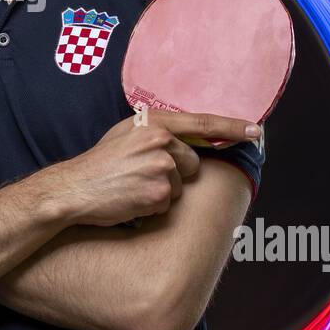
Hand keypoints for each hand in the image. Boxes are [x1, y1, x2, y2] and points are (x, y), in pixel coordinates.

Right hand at [48, 110, 259, 226]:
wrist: (73, 189)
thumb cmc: (98, 165)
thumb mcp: (125, 135)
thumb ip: (156, 133)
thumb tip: (185, 138)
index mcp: (152, 123)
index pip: (202, 122)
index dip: (232, 127)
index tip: (256, 131)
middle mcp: (160, 140)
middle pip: (191, 163)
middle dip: (174, 174)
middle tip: (139, 176)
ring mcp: (161, 166)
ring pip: (180, 186)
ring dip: (161, 192)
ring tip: (131, 188)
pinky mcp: (158, 192)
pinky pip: (168, 203)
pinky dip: (152, 206)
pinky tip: (130, 200)